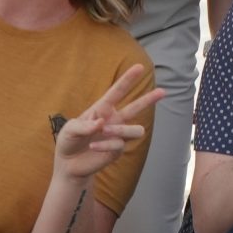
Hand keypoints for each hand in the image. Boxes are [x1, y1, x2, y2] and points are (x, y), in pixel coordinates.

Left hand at [54, 64, 164, 183]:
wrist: (69, 164)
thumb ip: (84, 125)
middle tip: (163, 91)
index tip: (139, 67)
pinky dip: (106, 145)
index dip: (128, 79)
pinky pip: (120, 144)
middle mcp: (113, 120)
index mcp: (102, 109)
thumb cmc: (69, 141)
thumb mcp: (70, 129)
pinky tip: (94, 146)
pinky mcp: (118, 150)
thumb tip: (102, 123)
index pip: (117, 92)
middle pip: (136, 108)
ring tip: (106, 131)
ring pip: (136, 130)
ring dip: (121, 129)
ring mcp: (117, 135)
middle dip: (149, 99)